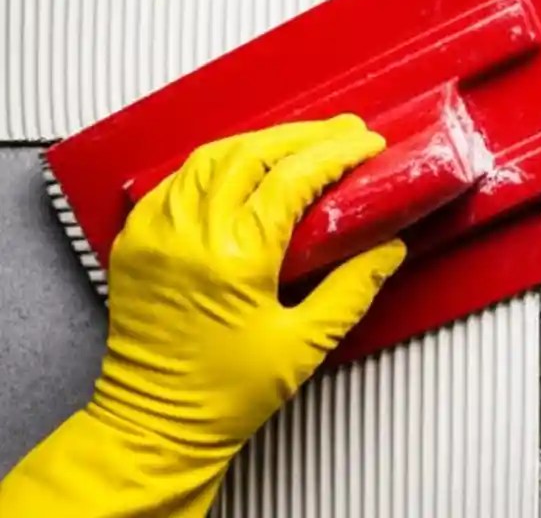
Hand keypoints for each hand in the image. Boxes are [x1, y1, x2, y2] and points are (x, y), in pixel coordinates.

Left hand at [0, 115, 406, 515]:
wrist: (156, 426)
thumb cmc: (221, 396)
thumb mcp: (306, 344)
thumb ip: (353, 288)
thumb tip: (387, 249)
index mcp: (235, 259)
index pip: (292, 177)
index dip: (335, 152)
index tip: (363, 145)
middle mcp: (190, 236)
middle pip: (252, 152)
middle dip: (303, 135)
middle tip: (339, 131)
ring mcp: (156, 234)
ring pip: (210, 157)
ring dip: (259, 141)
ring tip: (296, 141)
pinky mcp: (135, 242)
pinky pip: (175, 180)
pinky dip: (213, 163)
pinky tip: (238, 166)